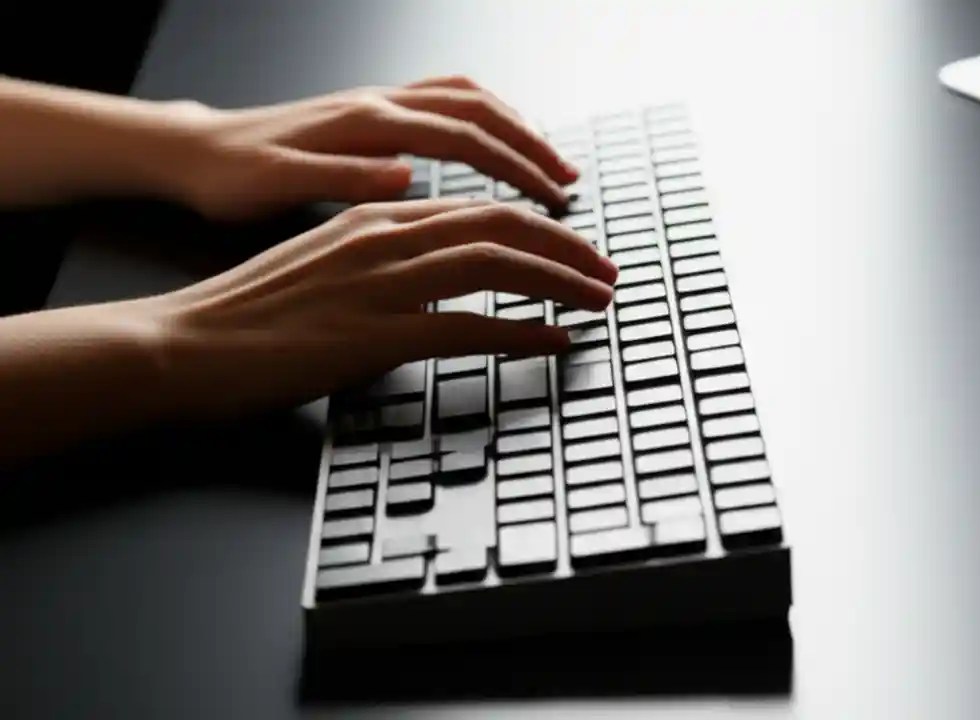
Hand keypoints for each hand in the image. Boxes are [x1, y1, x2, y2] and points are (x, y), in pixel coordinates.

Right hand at [150, 199, 615, 417]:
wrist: (185, 344)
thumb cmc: (249, 313)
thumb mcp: (324, 265)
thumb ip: (382, 260)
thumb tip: (433, 280)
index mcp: (374, 216)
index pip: (478, 210)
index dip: (538, 229)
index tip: (573, 248)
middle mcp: (385, 237)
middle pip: (503, 226)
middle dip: (568, 248)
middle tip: (606, 272)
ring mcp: (382, 284)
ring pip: (498, 265)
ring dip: (561, 282)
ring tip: (598, 300)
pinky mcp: (376, 334)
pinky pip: (472, 326)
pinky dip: (523, 331)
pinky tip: (554, 340)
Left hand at [169, 75, 577, 221]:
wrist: (194, 150)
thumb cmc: (230, 178)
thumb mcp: (276, 188)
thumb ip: (345, 179)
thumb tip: (408, 176)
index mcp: (364, 123)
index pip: (463, 137)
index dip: (516, 167)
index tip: (554, 198)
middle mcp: (378, 101)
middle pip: (479, 108)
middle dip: (533, 145)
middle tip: (571, 185)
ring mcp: (377, 100)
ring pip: (468, 97)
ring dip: (516, 127)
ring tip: (551, 165)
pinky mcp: (372, 111)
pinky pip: (445, 101)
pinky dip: (486, 120)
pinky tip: (498, 148)